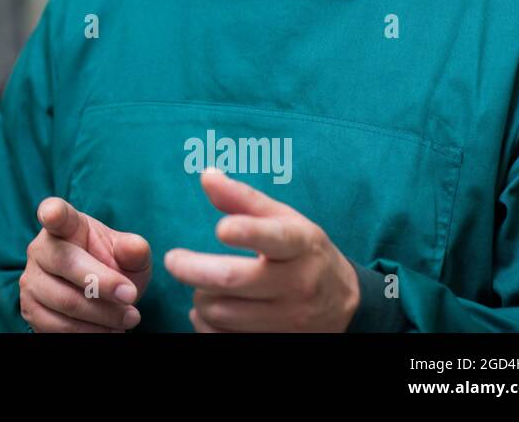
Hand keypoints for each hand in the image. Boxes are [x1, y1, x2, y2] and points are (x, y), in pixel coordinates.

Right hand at [19, 196, 152, 331]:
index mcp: (65, 225)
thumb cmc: (112, 266)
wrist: (99, 298)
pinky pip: (59, 327)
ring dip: (103, 315)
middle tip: (131, 296)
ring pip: (66, 301)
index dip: (52, 213)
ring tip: (129, 318)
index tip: (52, 214)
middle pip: (67, 264)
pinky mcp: (30, 309)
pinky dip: (90, 332)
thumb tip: (135, 247)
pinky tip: (110, 329)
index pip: (56, 214)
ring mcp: (31, 279)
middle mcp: (40, 249)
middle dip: (104, 284)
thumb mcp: (129, 256)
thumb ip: (134, 251)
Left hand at [164, 168, 360, 331]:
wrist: (344, 303)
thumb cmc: (304, 252)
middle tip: (173, 260)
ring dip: (200, 298)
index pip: (274, 238)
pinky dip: (206, 325)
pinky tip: (212, 310)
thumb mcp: (285, 220)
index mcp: (300, 245)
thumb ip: (243, 198)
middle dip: (191, 269)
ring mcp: (289, 320)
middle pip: (232, 279)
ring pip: (222, 313)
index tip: (221, 229)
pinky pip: (223, 338)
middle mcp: (298, 284)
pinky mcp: (278, 342)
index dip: (247, 233)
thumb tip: (206, 175)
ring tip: (203, 286)